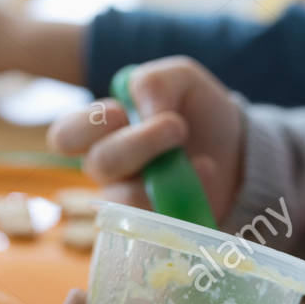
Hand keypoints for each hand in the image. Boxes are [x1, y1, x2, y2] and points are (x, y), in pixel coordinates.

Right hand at [47, 56, 243, 222]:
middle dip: (140, 143)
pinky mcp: (160, 225)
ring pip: (127, 198)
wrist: (239, 148)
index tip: (121, 113)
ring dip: (164, 172)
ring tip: (198, 156)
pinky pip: (164, 218)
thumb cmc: (195, 110)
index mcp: (102, 130)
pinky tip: (207, 172)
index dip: (85, 126)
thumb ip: (155, 82)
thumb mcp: (180, 78)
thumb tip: (146, 111)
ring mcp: (132, 201)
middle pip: (99, 164)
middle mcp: (109, 169)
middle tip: (176, 127)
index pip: (65, 136)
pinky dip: (191, 190)